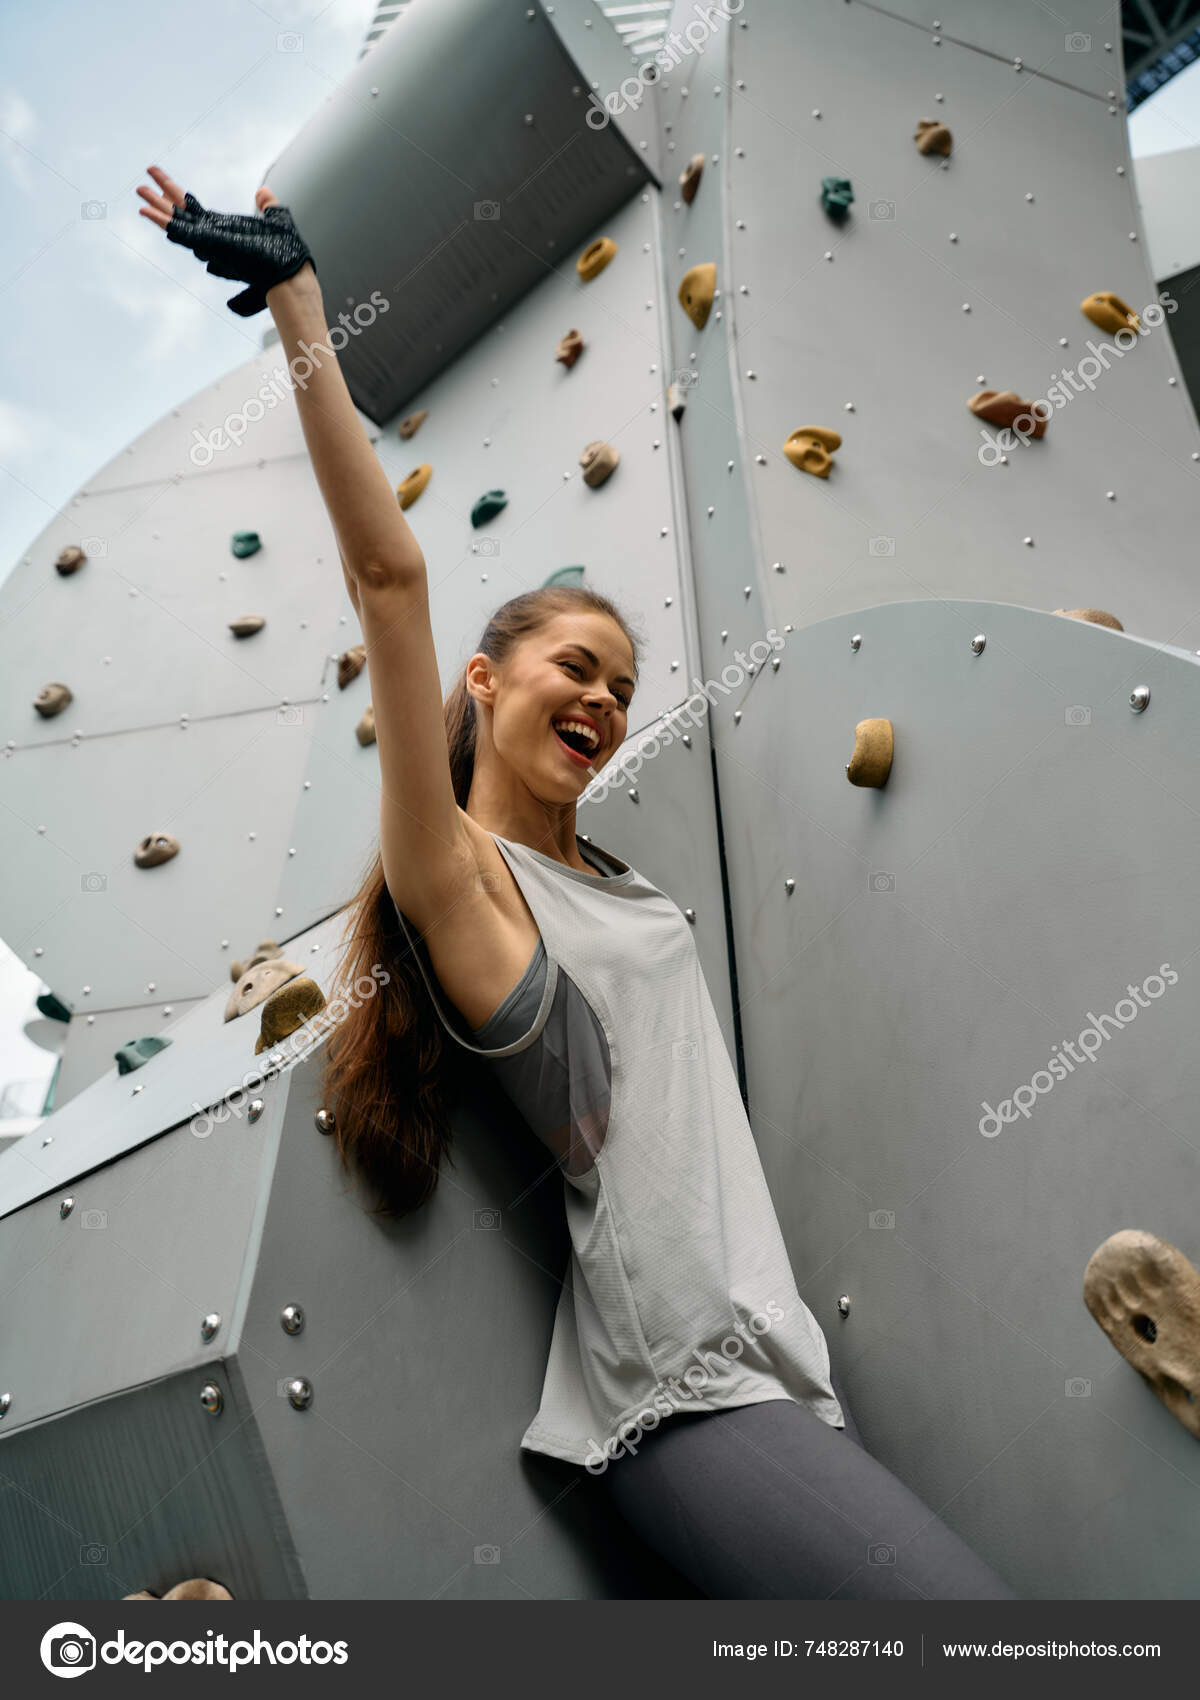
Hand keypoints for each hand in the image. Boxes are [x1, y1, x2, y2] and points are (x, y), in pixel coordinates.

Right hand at [136, 165, 315, 316]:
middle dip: (161, 198)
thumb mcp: (276, 221)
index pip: (196, 211)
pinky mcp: (208, 244)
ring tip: (137, 191)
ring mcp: (208, 240)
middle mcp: (212, 236)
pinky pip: (181, 231)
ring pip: (176, 222)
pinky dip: (162, 220)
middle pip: (181, 214)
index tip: (164, 184)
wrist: (289, 275)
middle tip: (141, 185)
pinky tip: (144, 211)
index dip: (180, 196)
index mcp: (224, 230)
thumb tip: (263, 193)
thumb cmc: (284, 255)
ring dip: (156, 208)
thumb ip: (267, 207)